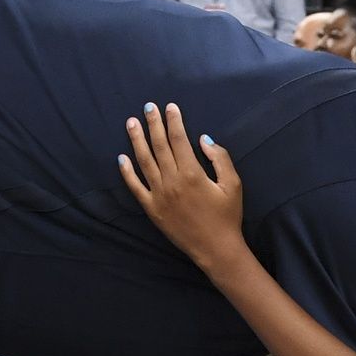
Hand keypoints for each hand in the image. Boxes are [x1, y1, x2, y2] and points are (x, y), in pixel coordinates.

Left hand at [118, 103, 243, 271]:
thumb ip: (220, 158)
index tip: (170, 107)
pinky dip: (127, 172)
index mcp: (192, 174)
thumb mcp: (233, 185)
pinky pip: (135, 187)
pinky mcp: (151, 209)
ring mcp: (158, 195)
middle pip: (159, 146)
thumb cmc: (227, 216)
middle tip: (148, 107)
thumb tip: (203, 139)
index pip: (178, 140)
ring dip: (137, 140)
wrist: (216, 249)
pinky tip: (121, 157)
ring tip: (131, 123)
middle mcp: (172, 182)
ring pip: (144, 162)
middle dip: (153, 124)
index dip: (174, 121)